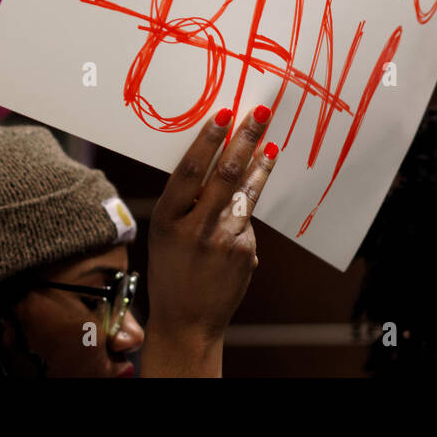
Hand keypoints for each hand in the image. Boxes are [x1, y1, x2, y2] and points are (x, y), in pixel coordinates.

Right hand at [139, 106, 279, 376]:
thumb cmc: (171, 270)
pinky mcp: (246, 253)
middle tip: (261, 114)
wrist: (187, 323)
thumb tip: (215, 160)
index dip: (209, 139)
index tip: (225, 113)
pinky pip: (247, 224)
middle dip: (246, 139)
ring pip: (246, 194)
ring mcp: (224, 241)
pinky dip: (244, 219)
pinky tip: (234, 232)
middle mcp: (196, 227)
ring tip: (271, 147)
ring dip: (260, 167)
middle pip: (226, 174)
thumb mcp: (165, 232)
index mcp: (168, 218)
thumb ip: (185, 201)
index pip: (191, 170)